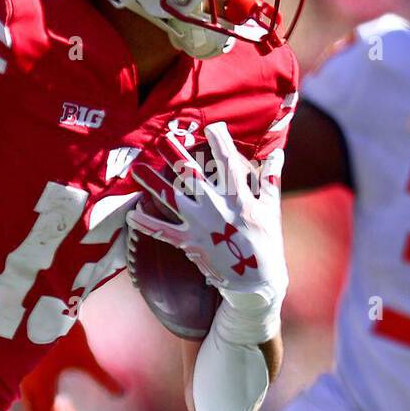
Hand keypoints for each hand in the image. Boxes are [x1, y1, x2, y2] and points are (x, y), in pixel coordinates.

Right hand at [20, 321, 125, 410]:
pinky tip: (54, 381)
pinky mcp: (21, 360)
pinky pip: (27, 385)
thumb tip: (123, 394)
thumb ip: (103, 378)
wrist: (41, 308)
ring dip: (47, 404)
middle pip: (34, 410)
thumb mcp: (86, 357)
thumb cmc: (63, 334)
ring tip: (64, 401)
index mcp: (41, 386)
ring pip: (29, 398)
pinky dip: (41, 391)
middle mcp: (27, 382)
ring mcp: (21, 371)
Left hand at [127, 122, 286, 339]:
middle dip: (176, 155)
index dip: (221, 143)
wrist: (255, 283)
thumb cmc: (266, 245)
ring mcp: (200, 226)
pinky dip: (146, 224)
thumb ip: (271, 179)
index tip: (213, 127)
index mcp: (239, 198)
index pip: (229, 164)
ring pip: (171, 199)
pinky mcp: (190, 244)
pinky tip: (131, 214)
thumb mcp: (272, 211)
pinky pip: (163, 232)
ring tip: (137, 169)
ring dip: (152, 183)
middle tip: (164, 138)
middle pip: (192, 175)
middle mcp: (216, 208)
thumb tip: (277, 153)